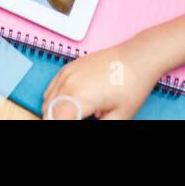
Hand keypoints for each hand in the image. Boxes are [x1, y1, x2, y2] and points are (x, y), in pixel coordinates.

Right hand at [41, 42, 159, 119]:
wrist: (137, 58)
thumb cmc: (132, 84)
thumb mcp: (119, 117)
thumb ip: (99, 128)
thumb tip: (89, 125)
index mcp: (79, 97)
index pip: (54, 120)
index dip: (58, 126)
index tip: (77, 122)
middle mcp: (68, 83)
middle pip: (48, 112)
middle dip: (57, 119)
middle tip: (78, 119)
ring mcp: (67, 73)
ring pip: (47, 101)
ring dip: (54, 111)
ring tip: (74, 116)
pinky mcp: (69, 67)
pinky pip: (52, 88)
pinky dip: (54, 99)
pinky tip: (69, 105)